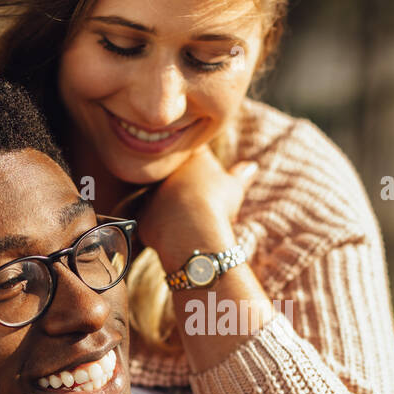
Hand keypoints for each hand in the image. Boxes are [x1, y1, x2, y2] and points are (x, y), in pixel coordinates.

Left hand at [134, 146, 258, 271]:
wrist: (191, 228)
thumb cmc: (216, 202)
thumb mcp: (234, 186)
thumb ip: (241, 175)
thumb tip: (252, 167)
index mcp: (187, 155)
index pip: (196, 156)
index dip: (206, 170)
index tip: (214, 185)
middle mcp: (162, 169)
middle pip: (177, 179)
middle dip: (190, 193)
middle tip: (208, 208)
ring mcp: (149, 192)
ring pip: (165, 201)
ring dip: (177, 211)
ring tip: (197, 225)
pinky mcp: (142, 216)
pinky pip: (156, 224)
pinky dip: (168, 231)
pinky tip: (183, 237)